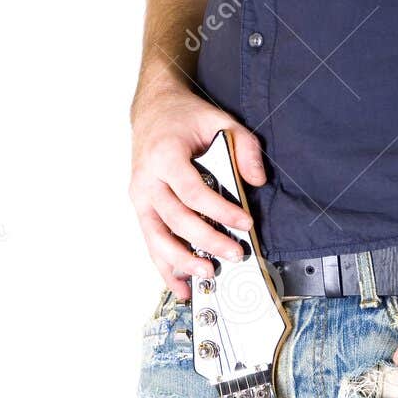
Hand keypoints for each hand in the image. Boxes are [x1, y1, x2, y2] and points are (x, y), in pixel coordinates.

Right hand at [130, 79, 266, 300]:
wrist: (152, 111)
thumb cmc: (184, 118)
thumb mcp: (219, 120)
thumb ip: (243, 146)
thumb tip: (257, 181)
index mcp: (165, 155)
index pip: (193, 191)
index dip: (220, 211)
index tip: (245, 223)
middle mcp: (147, 179)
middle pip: (177, 219)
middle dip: (207, 241)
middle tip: (235, 254)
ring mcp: (141, 197)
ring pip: (158, 238)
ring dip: (182, 261)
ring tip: (208, 274)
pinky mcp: (142, 210)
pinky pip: (152, 244)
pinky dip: (166, 268)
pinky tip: (183, 287)